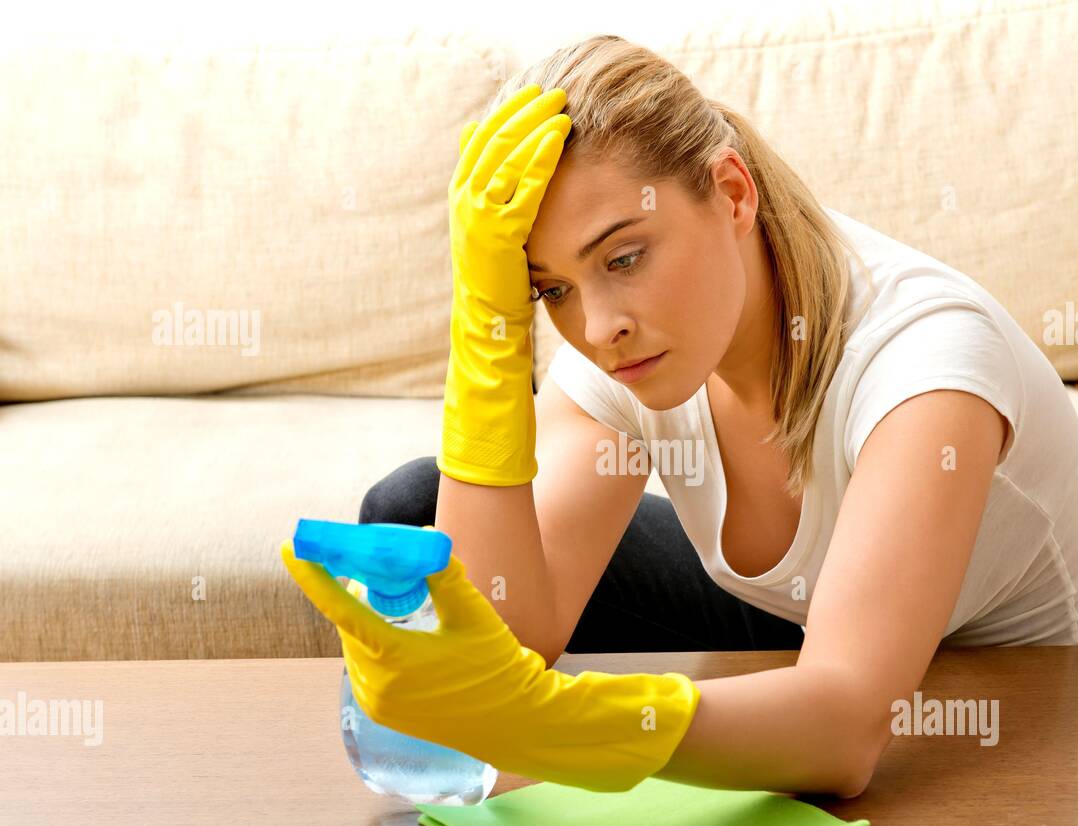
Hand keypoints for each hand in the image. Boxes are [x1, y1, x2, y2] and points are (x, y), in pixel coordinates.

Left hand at [279, 530, 700, 791]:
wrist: (512, 724)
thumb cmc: (497, 668)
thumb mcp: (473, 616)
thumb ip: (443, 576)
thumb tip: (422, 538)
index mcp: (395, 657)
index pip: (341, 608)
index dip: (313, 575)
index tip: (292, 547)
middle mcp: (376, 683)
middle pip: (350, 623)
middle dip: (360, 593)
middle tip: (382, 570)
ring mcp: (375, 702)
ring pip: (357, 644)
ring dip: (370, 621)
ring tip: (407, 609)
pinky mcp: (380, 712)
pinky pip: (365, 666)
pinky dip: (376, 645)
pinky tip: (406, 637)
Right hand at [439, 83, 571, 486]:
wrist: (486, 428)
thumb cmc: (507, 386)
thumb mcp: (516, 328)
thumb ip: (524, 291)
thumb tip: (540, 269)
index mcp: (483, 269)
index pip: (489, 194)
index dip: (507, 152)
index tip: (535, 116)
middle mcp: (474, 262)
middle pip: (482, 177)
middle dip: (512, 132)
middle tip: (542, 93)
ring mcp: (476, 270)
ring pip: (489, 186)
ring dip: (520, 143)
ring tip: (550, 106)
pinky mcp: (488, 280)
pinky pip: (505, 218)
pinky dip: (526, 180)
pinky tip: (550, 151)